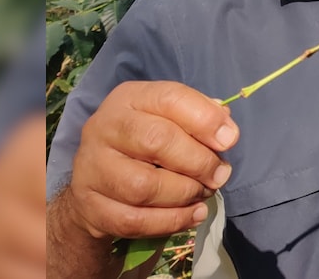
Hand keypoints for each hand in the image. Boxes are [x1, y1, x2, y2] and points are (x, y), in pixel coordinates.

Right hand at [62, 81, 238, 239]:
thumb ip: (200, 117)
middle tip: (220, 174)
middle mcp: (104, 127)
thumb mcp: (170, 117)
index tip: (230, 140)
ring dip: (185, 194)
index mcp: (130, 98)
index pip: (169, 98)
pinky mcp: (89, 205)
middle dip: (199, 161)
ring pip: (144, 187)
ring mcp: (92, 168)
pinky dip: (171, 221)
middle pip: (156, 141)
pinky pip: (134, 220)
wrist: (96, 177)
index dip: (205, 119)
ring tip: (204, 193)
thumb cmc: (145, 140)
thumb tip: (226, 131)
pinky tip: (193, 214)